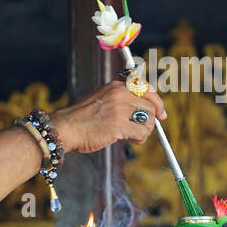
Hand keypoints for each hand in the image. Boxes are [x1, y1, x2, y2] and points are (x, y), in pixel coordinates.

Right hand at [50, 80, 166, 153]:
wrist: (66, 128)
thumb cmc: (82, 118)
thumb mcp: (103, 100)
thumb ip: (122, 101)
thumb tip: (145, 111)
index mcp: (117, 86)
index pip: (147, 89)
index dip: (157, 103)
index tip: (161, 114)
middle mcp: (120, 93)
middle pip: (151, 106)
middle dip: (151, 121)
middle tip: (143, 131)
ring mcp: (120, 108)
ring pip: (149, 119)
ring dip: (145, 131)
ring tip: (134, 137)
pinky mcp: (119, 124)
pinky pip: (142, 132)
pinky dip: (140, 138)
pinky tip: (132, 140)